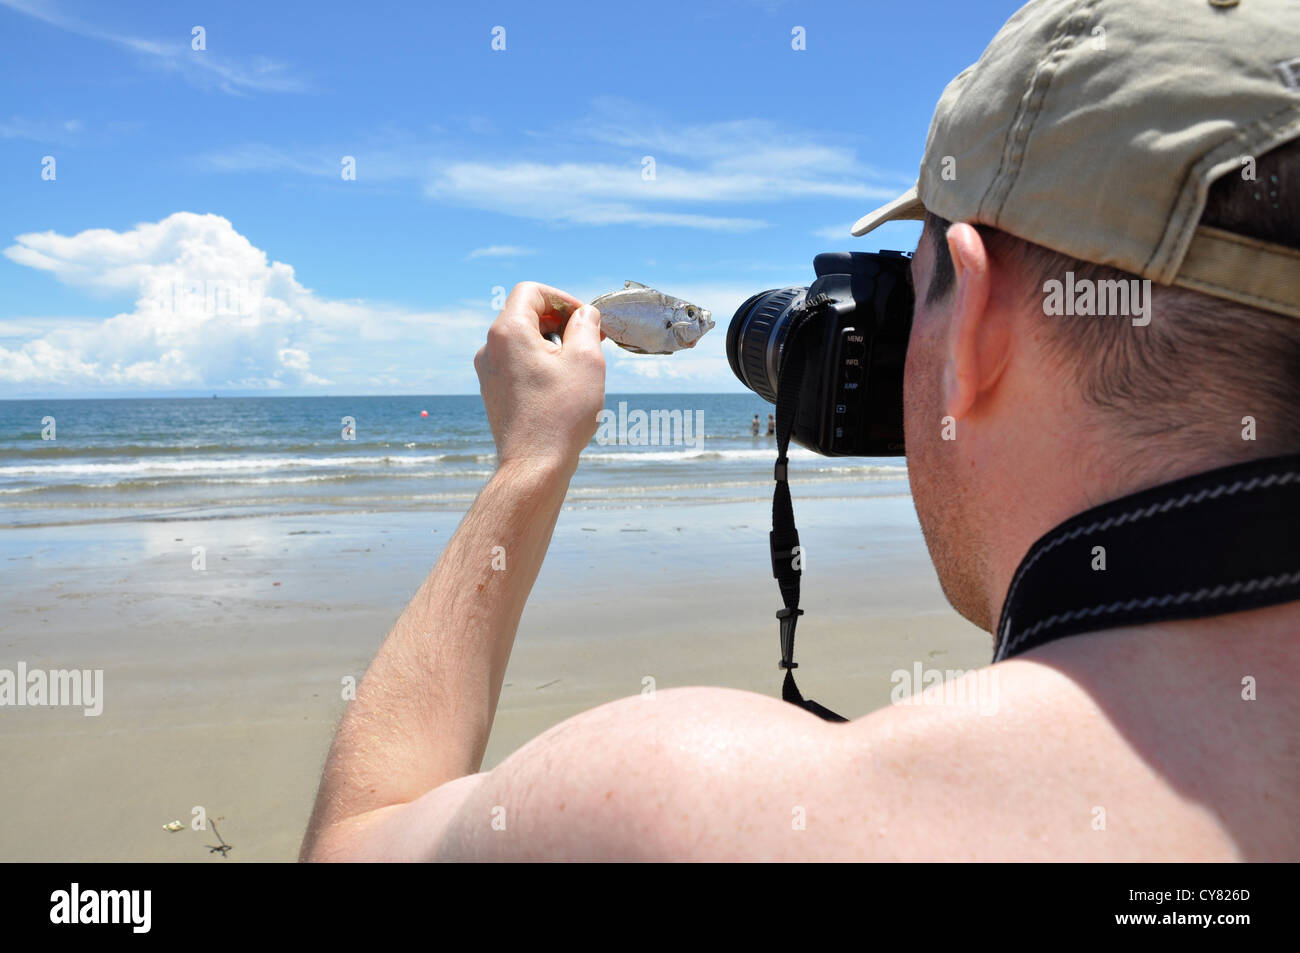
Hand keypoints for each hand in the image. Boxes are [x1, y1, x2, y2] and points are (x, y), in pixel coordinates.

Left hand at [474, 282, 604, 477]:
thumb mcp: (586, 360)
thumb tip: (585, 314)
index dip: (562, 298)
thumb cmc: (561, 414)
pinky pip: (517, 364)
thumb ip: (586, 325)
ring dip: (552, 344)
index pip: (532, 292)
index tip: (585, 320)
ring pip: (522, 340)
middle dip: (560, 321)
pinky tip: (562, 386)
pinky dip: (540, 363)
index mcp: (508, 331)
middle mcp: (490, 348)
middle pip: (525, 314)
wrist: (534, 466)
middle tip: (590, 341)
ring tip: (579, 366)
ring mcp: (488, 372)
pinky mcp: (493, 393)